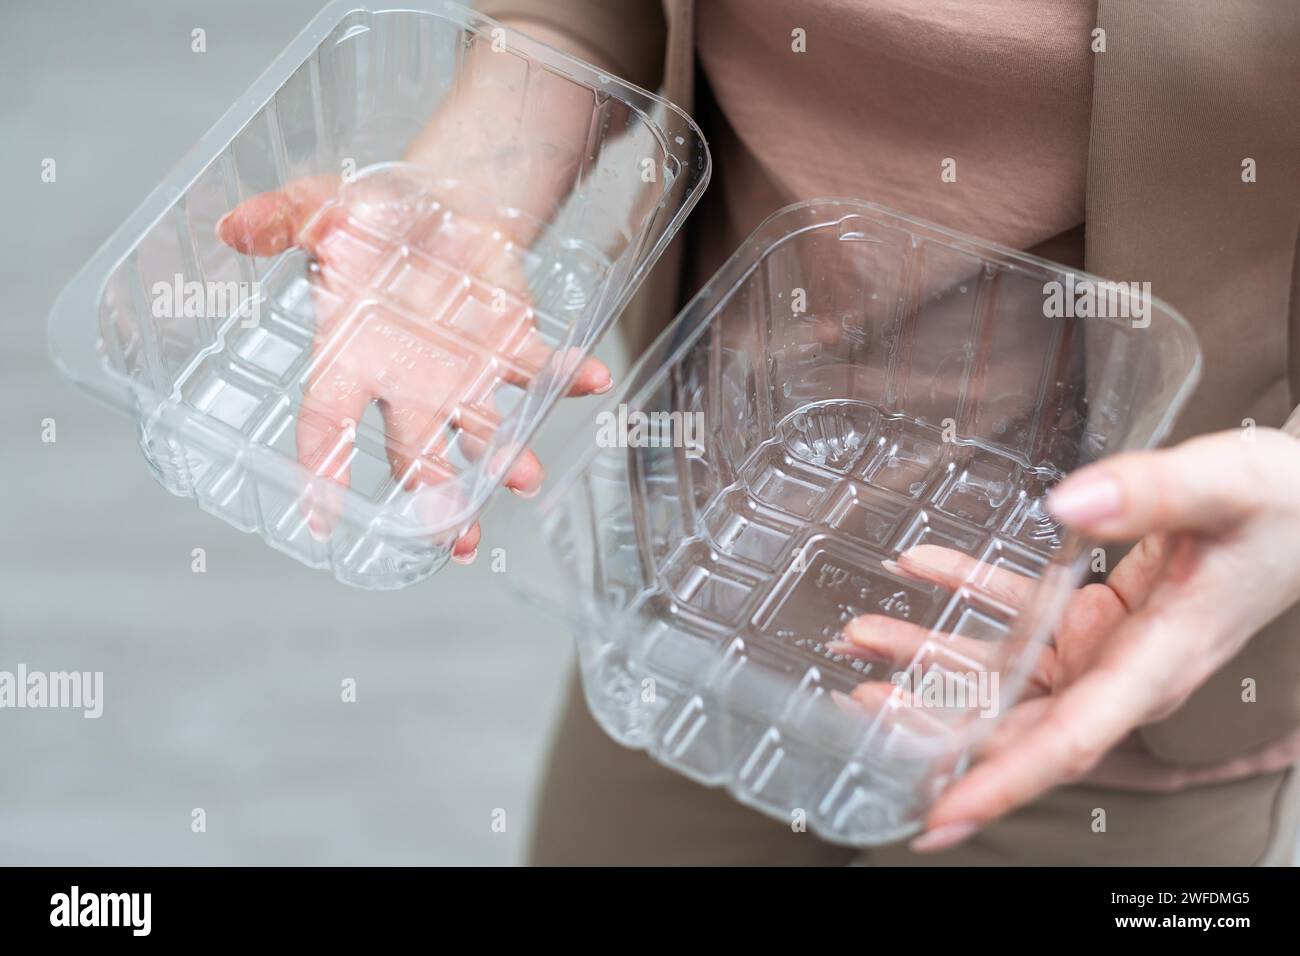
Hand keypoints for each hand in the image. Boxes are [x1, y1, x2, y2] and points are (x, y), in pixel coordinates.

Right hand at [217, 169, 610, 561]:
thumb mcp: (322, 208)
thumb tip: (232, 226)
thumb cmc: (372, 220)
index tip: (322, 519)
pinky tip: (595, 379)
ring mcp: (462, 374)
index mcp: (350, 360)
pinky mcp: (510, 347)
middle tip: (450, 535)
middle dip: (433, 494)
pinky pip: (541, 370)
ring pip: (482, 431)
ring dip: (505, 457)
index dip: (320, 468)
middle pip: (415, 452)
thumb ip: (282, 220)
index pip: (326, 424)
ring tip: (524, 478)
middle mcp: (407, 384)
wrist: (439, 205)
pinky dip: (567, 376)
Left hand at [834, 427, 1299, 851]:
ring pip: (1004, 669)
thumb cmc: (1285, 505)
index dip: (999, 782)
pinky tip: (921, 567)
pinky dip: (968, 591)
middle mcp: (1124, 669)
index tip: (938, 816)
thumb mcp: (1229, 486)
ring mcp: (1106, 645)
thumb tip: (1067, 505)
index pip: (1069, 742)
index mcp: (1158, 663)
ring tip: (862, 637)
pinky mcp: (1095, 615)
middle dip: (936, 722)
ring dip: (931, 654)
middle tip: (861, 709)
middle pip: (1015, 719)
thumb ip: (1152, 494)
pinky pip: (1020, 612)